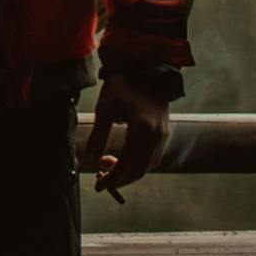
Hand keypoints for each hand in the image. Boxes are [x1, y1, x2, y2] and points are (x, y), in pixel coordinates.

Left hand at [78, 72, 175, 194]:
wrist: (145, 69)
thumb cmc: (122, 86)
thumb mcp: (104, 108)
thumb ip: (98, 136)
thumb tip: (90, 161)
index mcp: (141, 129)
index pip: (126, 164)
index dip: (112, 179)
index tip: (98, 186)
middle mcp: (156, 135)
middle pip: (139, 170)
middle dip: (120, 179)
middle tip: (102, 179)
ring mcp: (162, 135)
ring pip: (147, 166)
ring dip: (129, 172)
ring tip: (109, 164)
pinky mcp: (164, 133)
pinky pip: (153, 158)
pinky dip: (139, 164)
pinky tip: (124, 159)